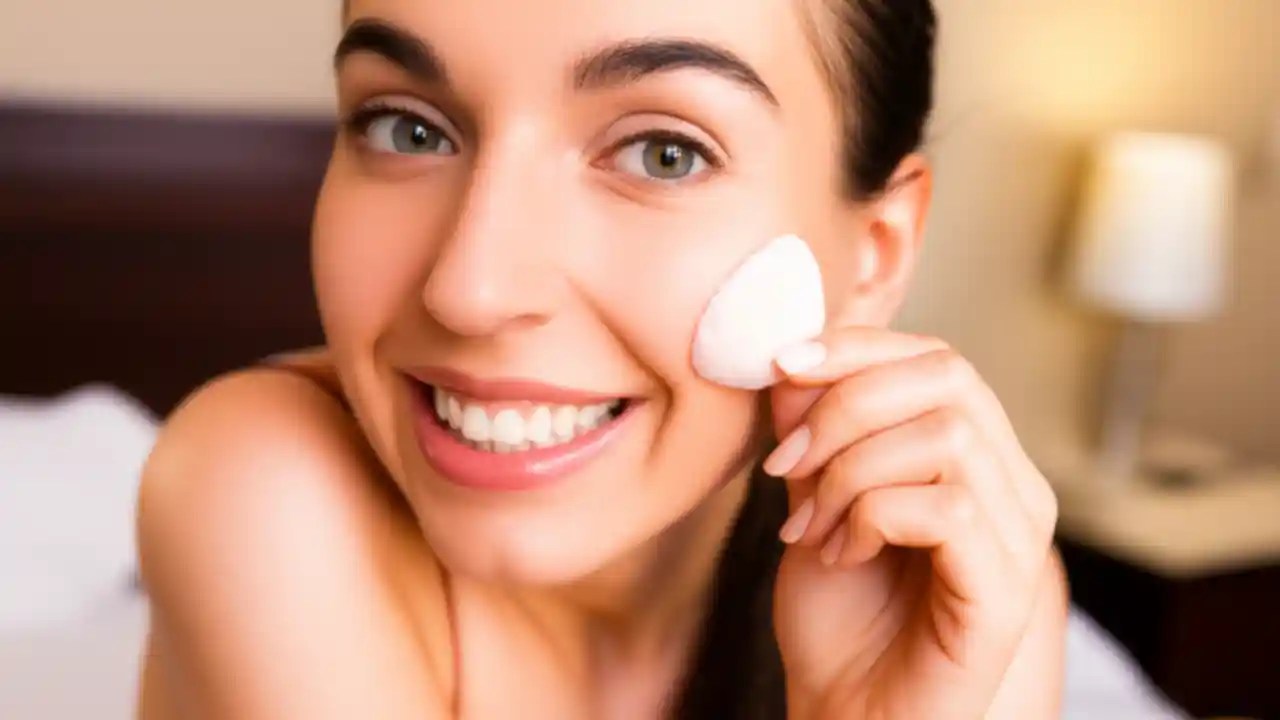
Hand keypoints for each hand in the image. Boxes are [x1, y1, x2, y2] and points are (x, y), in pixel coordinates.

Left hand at [764, 327, 1059, 719]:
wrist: (846, 716)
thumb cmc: (838, 619)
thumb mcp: (811, 503)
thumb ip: (814, 433)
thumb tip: (791, 359)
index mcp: (978, 460)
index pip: (938, 359)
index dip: (859, 346)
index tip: (781, 363)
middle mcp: (1014, 489)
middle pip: (949, 378)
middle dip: (846, 404)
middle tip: (786, 463)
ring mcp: (1020, 540)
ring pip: (945, 436)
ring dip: (850, 470)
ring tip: (810, 526)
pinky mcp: (1006, 589)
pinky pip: (945, 507)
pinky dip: (872, 516)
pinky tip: (843, 555)